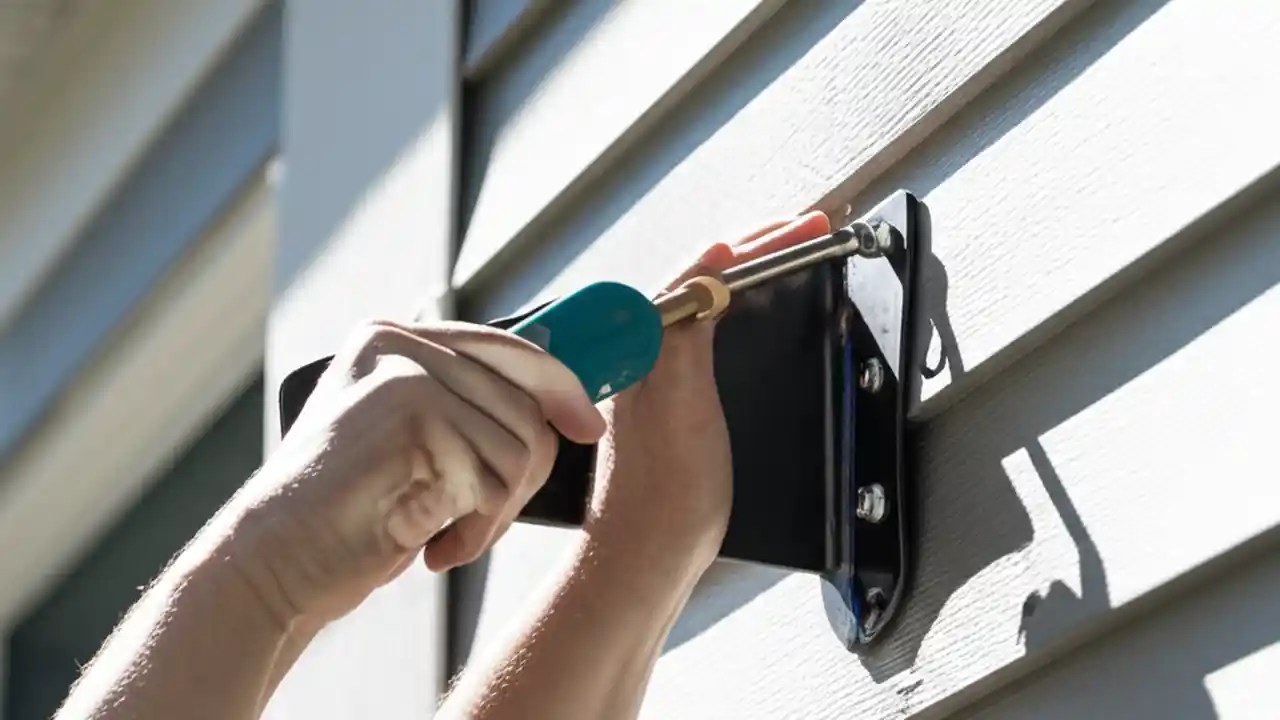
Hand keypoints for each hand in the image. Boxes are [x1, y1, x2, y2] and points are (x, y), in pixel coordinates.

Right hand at [228, 321, 604, 624]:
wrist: (273, 565)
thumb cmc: (352, 517)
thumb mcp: (417, 449)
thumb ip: (470, 411)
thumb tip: (568, 403)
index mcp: (396, 341)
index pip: (511, 349)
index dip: (562, 388)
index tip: (588, 425)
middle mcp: (400, 343)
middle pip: (529, 401)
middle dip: (522, 475)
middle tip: (479, 521)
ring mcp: (404, 374)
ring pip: (521, 442)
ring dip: (495, 510)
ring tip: (443, 533)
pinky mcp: (410, 413)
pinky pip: (496, 476)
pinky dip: (476, 527)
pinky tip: (430, 543)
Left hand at [585, 212, 831, 572]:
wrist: (646, 551)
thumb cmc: (663, 490)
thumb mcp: (681, 404)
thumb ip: (687, 333)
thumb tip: (709, 269)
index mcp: (641, 341)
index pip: (705, 270)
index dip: (760, 244)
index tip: (805, 228)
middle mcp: (642, 349)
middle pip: (705, 277)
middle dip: (759, 248)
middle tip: (812, 229)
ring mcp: (655, 371)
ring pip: (705, 299)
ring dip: (749, 271)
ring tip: (790, 251)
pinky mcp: (671, 395)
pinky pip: (706, 330)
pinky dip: (737, 307)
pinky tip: (750, 309)